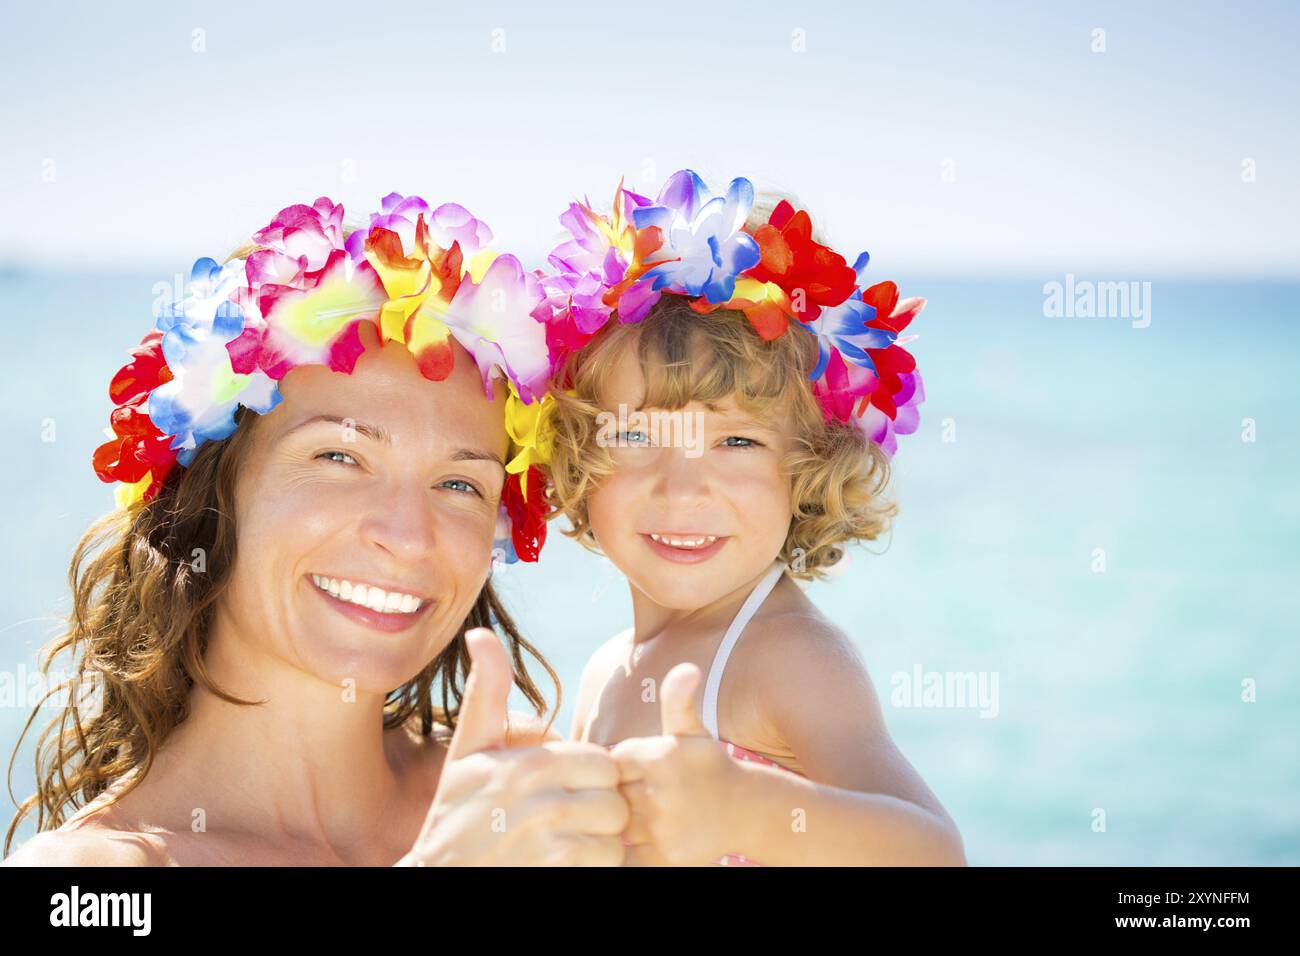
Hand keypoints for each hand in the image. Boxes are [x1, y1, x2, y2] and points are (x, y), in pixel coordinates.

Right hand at [398, 628, 627, 865]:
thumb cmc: (455, 812)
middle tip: (577, 819)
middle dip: (603, 811)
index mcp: (530, 765)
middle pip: (616, 800)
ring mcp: (550, 848)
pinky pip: (608, 867)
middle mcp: (542, 805)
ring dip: (602, 844)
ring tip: (573, 843)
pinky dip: (597, 868)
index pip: (604, 762)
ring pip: (617, 837)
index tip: (572, 788)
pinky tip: (569, 865)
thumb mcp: (468, 750)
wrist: (435, 880)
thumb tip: (479, 633)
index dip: (594, 776)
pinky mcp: (557, 878)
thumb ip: (486, 693)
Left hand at [610, 663, 745, 865]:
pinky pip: (632, 850)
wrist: (745, 811)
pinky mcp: (664, 856)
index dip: (631, 764)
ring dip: (635, 818)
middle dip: (632, 790)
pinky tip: (660, 831)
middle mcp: (657, 792)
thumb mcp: (693, 730)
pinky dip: (639, 844)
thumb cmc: (710, 766)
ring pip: (623, 822)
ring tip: (662, 809)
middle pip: (617, 792)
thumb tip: (687, 669)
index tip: (651, 766)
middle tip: (657, 789)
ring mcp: (660, 827)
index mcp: (658, 756)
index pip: (616, 760)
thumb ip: (678, 699)